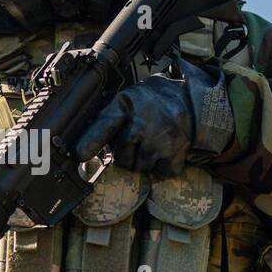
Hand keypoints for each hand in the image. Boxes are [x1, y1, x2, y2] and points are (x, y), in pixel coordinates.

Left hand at [76, 60, 231, 176]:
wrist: (192, 99)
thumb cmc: (153, 101)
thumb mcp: (128, 99)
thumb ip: (109, 119)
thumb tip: (83, 148)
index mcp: (126, 104)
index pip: (104, 125)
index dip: (90, 142)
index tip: (79, 154)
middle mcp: (144, 122)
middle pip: (121, 156)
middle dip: (125, 153)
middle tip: (136, 140)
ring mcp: (162, 139)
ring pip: (140, 168)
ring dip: (142, 161)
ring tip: (151, 142)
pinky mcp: (178, 152)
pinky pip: (160, 173)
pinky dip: (161, 167)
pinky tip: (164, 149)